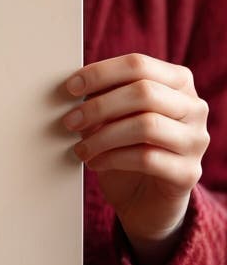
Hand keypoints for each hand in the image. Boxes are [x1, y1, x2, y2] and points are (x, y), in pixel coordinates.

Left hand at [61, 53, 209, 264]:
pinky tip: (95, 163)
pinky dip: (112, 159)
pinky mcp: (188, 172)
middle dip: (99, 106)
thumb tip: (72, 88)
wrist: (145, 200)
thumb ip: (102, 99)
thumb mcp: (112, 119)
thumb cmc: (125, 150)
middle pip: (144, 92)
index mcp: (176, 83)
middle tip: (70, 121)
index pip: (139, 64)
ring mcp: (195, 140)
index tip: (70, 87)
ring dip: (102, 136)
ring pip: (146, 125)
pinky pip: (146, 159)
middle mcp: (194, 107)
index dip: (101, 73)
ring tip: (80, 148)